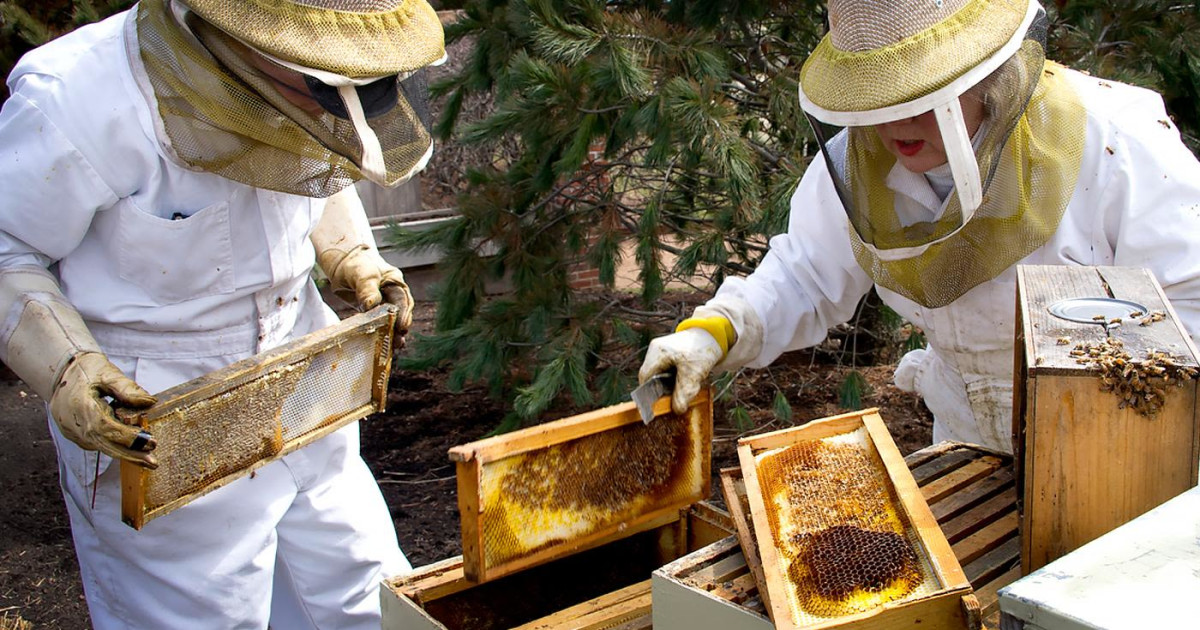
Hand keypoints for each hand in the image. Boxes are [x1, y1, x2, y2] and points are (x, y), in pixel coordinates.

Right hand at [49, 352, 158, 467]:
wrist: (58, 375)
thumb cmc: (85, 371)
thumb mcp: (107, 373)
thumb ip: (127, 388)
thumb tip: (150, 402)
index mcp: (83, 407)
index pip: (107, 428)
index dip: (128, 437)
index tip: (150, 442)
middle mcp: (77, 425)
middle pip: (106, 445)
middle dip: (131, 455)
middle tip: (153, 462)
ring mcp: (75, 433)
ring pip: (103, 447)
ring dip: (126, 454)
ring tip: (148, 459)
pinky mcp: (77, 436)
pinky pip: (98, 444)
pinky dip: (115, 447)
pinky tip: (133, 449)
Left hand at [330, 246, 414, 346]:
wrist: (341, 263)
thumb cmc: (355, 264)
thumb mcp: (362, 273)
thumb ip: (367, 288)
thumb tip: (371, 305)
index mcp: (395, 282)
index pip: (403, 300)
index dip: (404, 314)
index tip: (402, 327)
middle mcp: (392, 294)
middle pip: (400, 313)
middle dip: (399, 328)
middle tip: (399, 341)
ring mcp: (382, 304)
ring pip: (389, 320)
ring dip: (392, 333)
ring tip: (394, 347)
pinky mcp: (371, 312)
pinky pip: (377, 324)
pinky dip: (379, 333)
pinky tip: (380, 344)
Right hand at [639, 328, 722, 413]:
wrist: (713, 335)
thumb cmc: (702, 350)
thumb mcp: (694, 374)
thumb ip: (684, 392)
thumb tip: (677, 410)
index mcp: (657, 352)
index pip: (645, 377)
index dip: (649, 393)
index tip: (658, 405)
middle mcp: (655, 349)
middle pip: (650, 376)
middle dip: (660, 389)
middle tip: (671, 398)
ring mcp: (660, 350)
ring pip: (657, 373)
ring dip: (666, 383)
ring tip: (680, 387)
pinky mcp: (666, 352)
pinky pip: (663, 368)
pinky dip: (671, 377)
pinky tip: (682, 379)